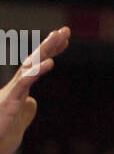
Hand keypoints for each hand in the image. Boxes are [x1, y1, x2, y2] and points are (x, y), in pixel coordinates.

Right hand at [0, 27, 69, 153]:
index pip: (36, 67)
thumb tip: (33, 101)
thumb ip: (25, 111)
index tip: (63, 40)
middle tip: (64, 30)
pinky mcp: (8, 102)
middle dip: (49, 44)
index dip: (49, 52)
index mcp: (18, 92)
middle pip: (34, 61)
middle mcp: (14, 88)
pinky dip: (36, 71)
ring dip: (44, 50)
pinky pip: (24, 84)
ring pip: (29, 66)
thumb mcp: (18, 123)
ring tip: (57, 36)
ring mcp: (11, 93)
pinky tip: (50, 62)